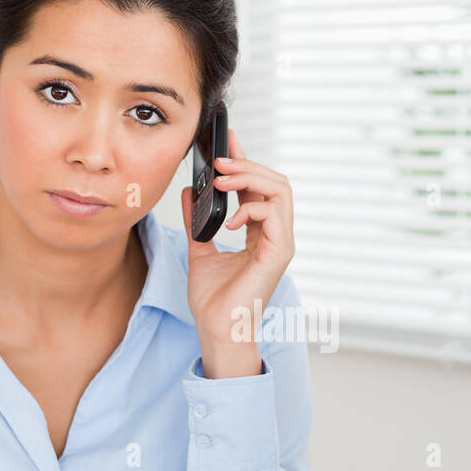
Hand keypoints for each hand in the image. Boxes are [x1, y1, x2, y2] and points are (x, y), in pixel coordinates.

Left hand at [180, 129, 294, 377]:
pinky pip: (273, 214)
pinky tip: (228, 219)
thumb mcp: (199, 250)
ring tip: (222, 181)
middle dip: (247, 165)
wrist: (218, 330)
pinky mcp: (279, 253)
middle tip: (220, 161)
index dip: (245, 161)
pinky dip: (250, 208)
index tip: (227, 141)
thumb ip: (197, 221)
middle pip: (275, 182)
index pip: (260, 187)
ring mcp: (281, 243)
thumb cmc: (213, 301)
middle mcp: (276, 236)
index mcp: (261, 234)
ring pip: (280, 190)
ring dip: (250, 178)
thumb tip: (190, 191)